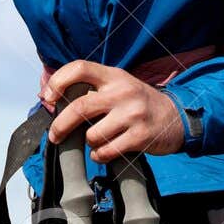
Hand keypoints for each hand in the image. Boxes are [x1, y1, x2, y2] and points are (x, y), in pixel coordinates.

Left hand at [41, 60, 185, 161]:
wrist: (176, 118)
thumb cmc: (138, 103)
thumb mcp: (118, 85)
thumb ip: (91, 89)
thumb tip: (50, 99)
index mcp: (113, 75)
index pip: (79, 68)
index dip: (58, 81)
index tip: (47, 98)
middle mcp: (123, 91)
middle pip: (79, 107)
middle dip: (60, 124)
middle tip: (54, 135)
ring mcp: (133, 114)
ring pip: (92, 134)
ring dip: (87, 142)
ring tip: (95, 140)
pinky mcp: (141, 136)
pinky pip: (106, 150)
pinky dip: (99, 155)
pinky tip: (103, 151)